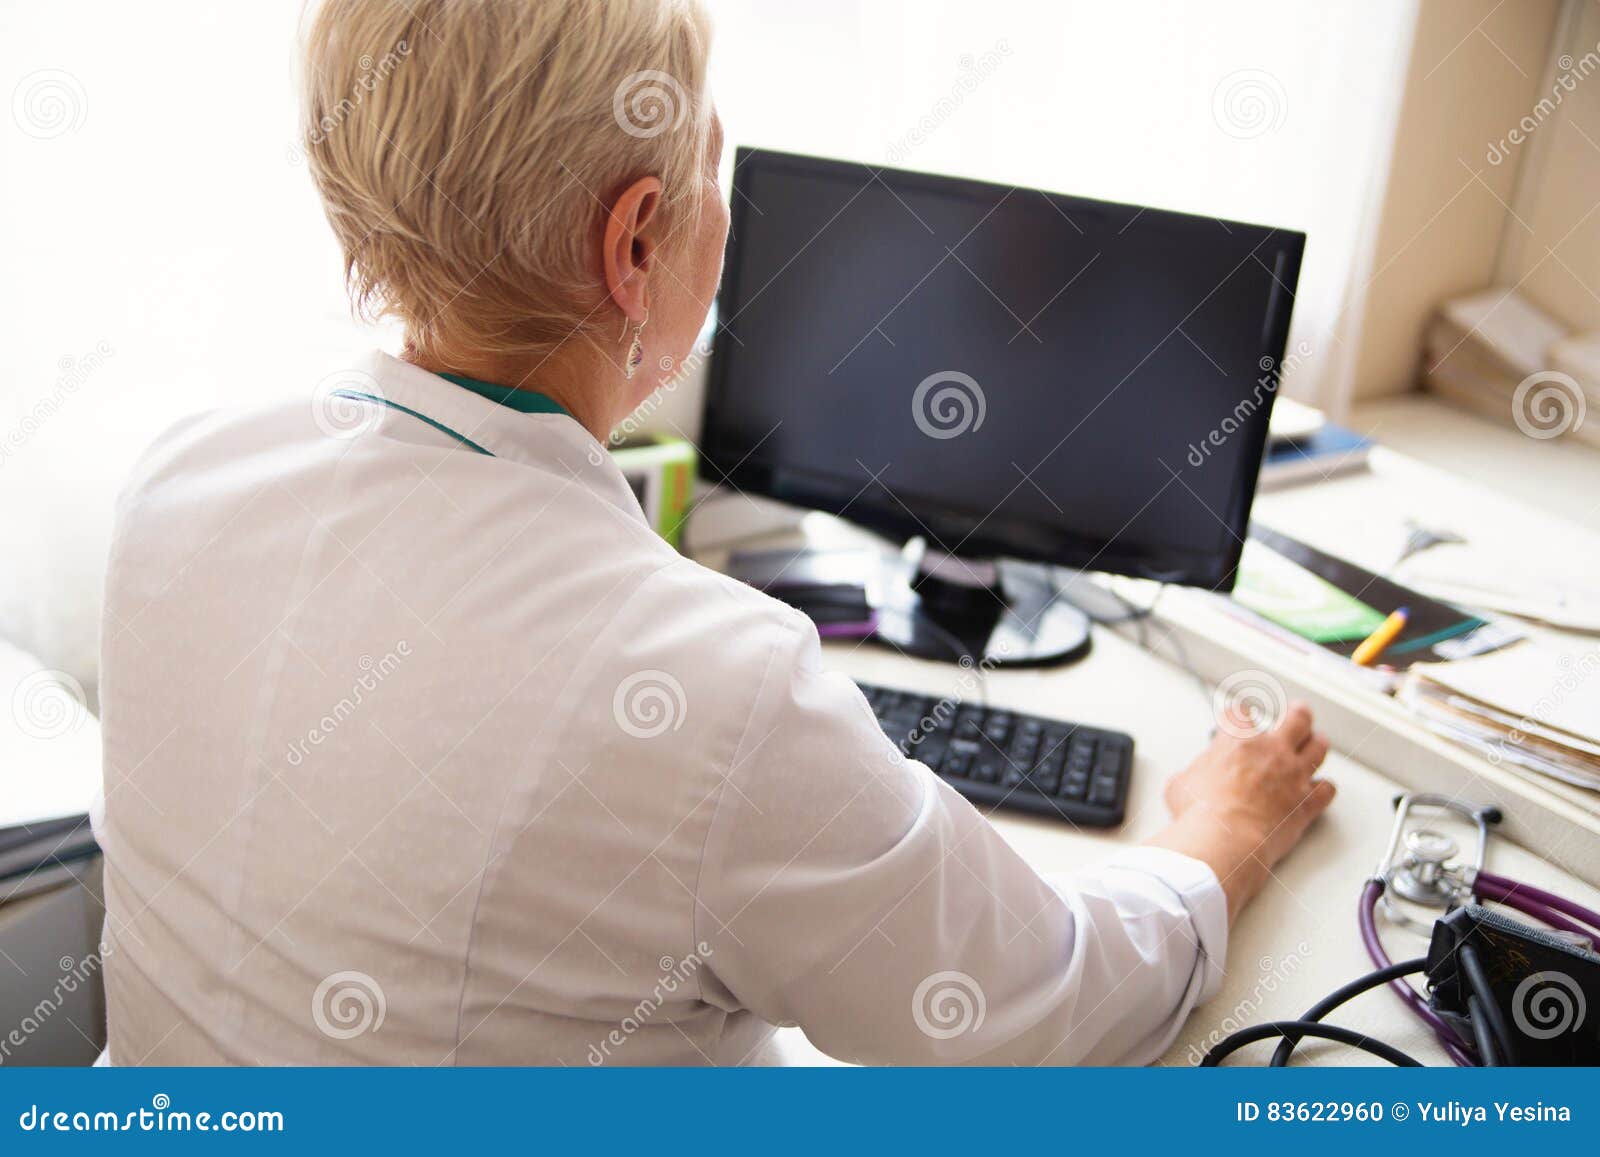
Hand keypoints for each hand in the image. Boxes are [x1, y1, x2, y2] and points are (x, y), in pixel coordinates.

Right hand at [1146, 702, 1334, 920]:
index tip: (1239, 718)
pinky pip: (1327, 789)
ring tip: (1315, 742)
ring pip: (1319, 746)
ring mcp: (1293, 775)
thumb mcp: (1180, 785)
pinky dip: (1324, 788)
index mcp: (1237, 740)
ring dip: (1317, 743)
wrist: (1224, 839)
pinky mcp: (1306, 802)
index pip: (1240, 714)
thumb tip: (1187, 783)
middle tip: (1297, 713)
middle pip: (1296, 718)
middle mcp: (1270, 751)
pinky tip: (1319, 788)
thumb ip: (1191, 775)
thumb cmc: (1200, 813)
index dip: (1239, 716)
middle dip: (1297, 714)